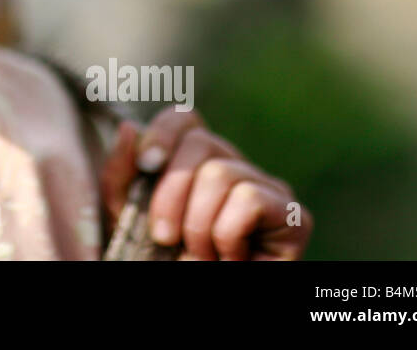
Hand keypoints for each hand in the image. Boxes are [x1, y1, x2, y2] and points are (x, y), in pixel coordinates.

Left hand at [99, 108, 311, 259]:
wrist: (191, 298)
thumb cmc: (160, 259)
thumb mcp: (127, 214)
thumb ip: (121, 173)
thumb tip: (130, 127)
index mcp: (198, 161)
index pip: (185, 118)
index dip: (163, 132)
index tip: (146, 164)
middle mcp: (236, 167)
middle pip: (201, 141)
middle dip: (171, 193)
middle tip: (166, 238)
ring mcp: (268, 189)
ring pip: (221, 173)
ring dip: (197, 225)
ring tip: (201, 254)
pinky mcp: (295, 217)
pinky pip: (248, 200)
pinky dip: (226, 236)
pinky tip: (230, 258)